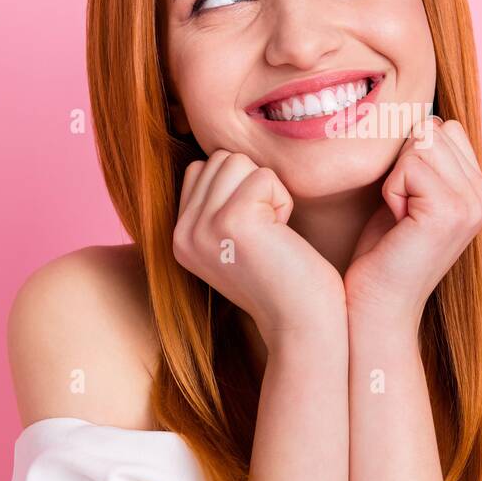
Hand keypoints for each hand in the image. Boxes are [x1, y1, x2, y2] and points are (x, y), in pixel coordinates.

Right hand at [172, 150, 344, 345]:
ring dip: (269, 191)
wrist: (302, 324)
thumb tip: (224, 157)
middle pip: (221, 159)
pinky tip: (282, 237)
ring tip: (273, 233)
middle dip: (255, 185)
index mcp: (179, 237)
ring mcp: (204, 227)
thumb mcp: (234, 241)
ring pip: (239, 162)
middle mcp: (183, 233)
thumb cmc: (283, 278)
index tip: (254, 230)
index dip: (239, 187)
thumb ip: (217, 204)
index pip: (202, 169)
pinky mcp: (233, 221)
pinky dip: (283, 201)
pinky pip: (264, 176)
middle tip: (267, 232)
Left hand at [343, 116, 481, 328]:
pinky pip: (409, 165)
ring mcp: (472, 204)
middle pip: (431, 129)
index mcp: (480, 189)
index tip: (406, 201)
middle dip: (402, 164)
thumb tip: (420, 116)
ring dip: (395, 177)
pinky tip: (397, 223)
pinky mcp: (450, 211)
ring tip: (399, 218)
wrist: (378, 307)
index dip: (410, 157)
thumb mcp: (410, 195)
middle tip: (400, 212)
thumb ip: (424, 159)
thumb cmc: (383, 252)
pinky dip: (391, 190)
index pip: (442, 128)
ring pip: (420, 143)